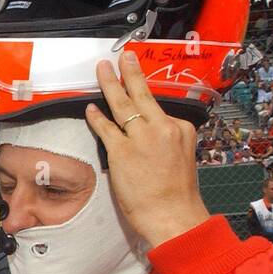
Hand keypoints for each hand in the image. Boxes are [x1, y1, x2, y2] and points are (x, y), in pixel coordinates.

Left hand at [84, 53, 210, 247]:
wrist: (174, 216)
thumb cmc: (177, 195)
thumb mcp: (182, 159)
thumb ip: (168, 142)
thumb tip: (151, 136)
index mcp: (181, 129)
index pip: (159, 107)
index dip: (146, 97)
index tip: (138, 82)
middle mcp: (162, 128)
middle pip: (142, 94)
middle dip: (131, 73)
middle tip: (124, 57)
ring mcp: (141, 138)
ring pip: (122, 104)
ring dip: (110, 84)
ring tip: (103, 69)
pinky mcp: (122, 152)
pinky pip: (106, 128)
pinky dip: (97, 117)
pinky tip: (90, 108)